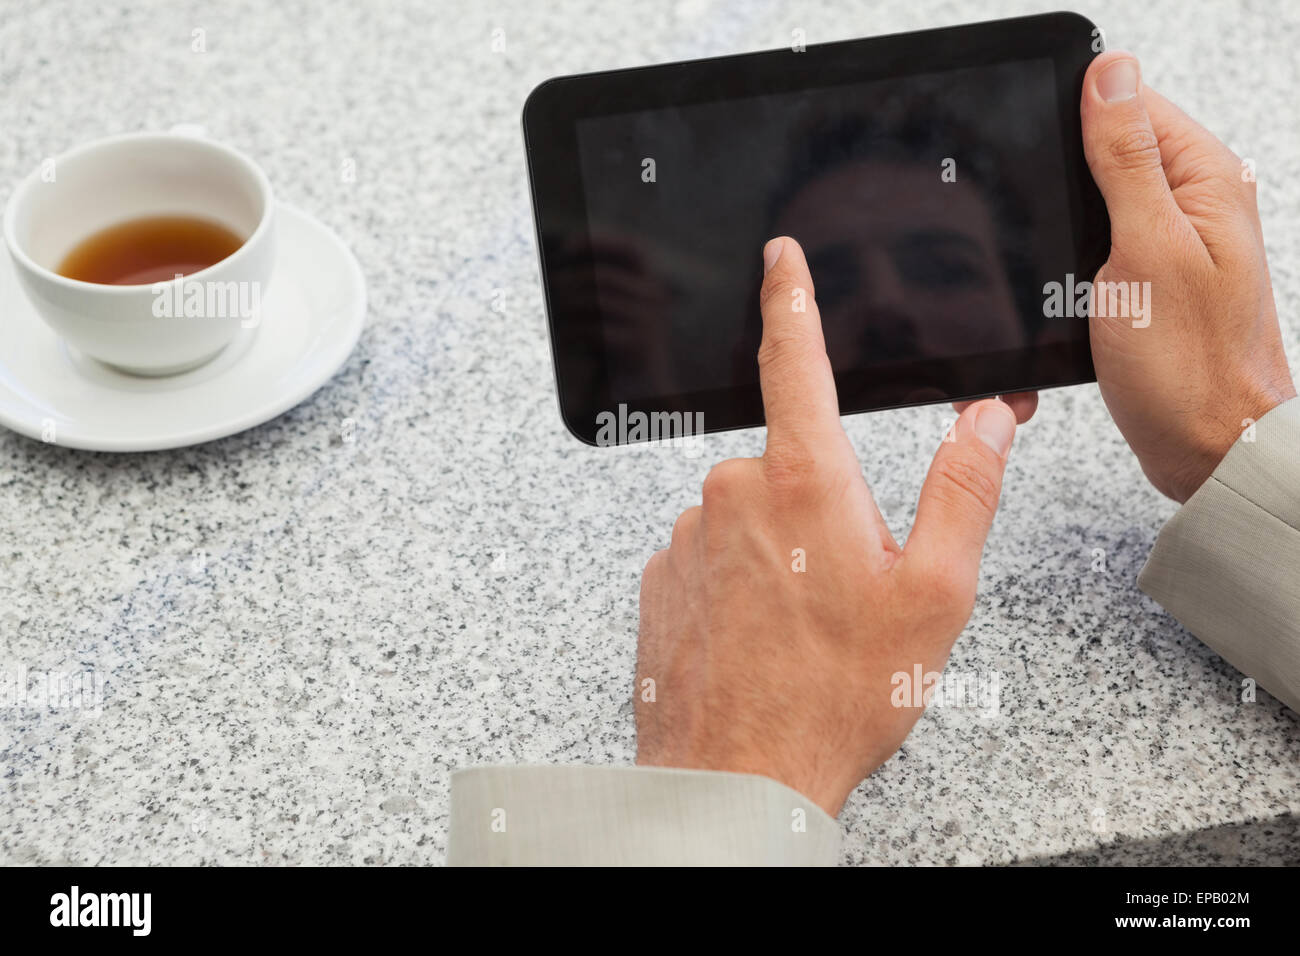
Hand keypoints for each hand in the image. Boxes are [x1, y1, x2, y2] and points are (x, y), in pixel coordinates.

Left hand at [635, 237, 1018, 816]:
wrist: (739, 774)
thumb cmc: (837, 696)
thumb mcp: (934, 594)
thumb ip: (964, 491)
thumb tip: (987, 419)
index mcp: (804, 480)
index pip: (792, 358)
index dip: (791, 296)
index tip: (780, 256)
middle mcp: (732, 494)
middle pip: (789, 466)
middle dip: (823, 511)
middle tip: (845, 591)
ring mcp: (686, 536)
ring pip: (749, 518)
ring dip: (779, 556)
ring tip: (799, 630)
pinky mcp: (659, 579)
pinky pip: (709, 557)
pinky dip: (738, 585)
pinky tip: (758, 639)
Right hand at [1080, 51, 1295, 501]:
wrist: (1206, 447)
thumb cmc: (1187, 366)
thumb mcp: (1145, 248)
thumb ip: (1124, 159)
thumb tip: (1110, 74)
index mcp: (1203, 177)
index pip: (1129, 103)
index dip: (1073, 119)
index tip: (1036, 155)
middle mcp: (1194, 202)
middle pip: (1104, 152)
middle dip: (1059, 186)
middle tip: (1052, 238)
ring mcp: (1172, 242)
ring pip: (1091, 205)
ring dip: (1061, 234)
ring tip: (1063, 278)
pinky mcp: (1149, 281)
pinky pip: (1097, 249)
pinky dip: (1070, 268)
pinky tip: (1066, 296)